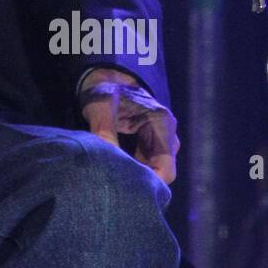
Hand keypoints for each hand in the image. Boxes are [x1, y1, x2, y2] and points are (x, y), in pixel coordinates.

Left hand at [78, 68, 179, 185]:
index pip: (166, 169)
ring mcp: (160, 140)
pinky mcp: (150, 144)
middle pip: (159, 172)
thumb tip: (105, 158)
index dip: (148, 184)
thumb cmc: (105, 88)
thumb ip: (103, 130)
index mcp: (162, 123)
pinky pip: (144, 165)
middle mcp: (167, 135)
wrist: (106, 78)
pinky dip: (130, 169)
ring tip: (109, 177)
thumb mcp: (100, 105)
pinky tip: (112, 168)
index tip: (125, 189)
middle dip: (138, 181)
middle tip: (112, 185)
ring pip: (151, 170)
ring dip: (133, 176)